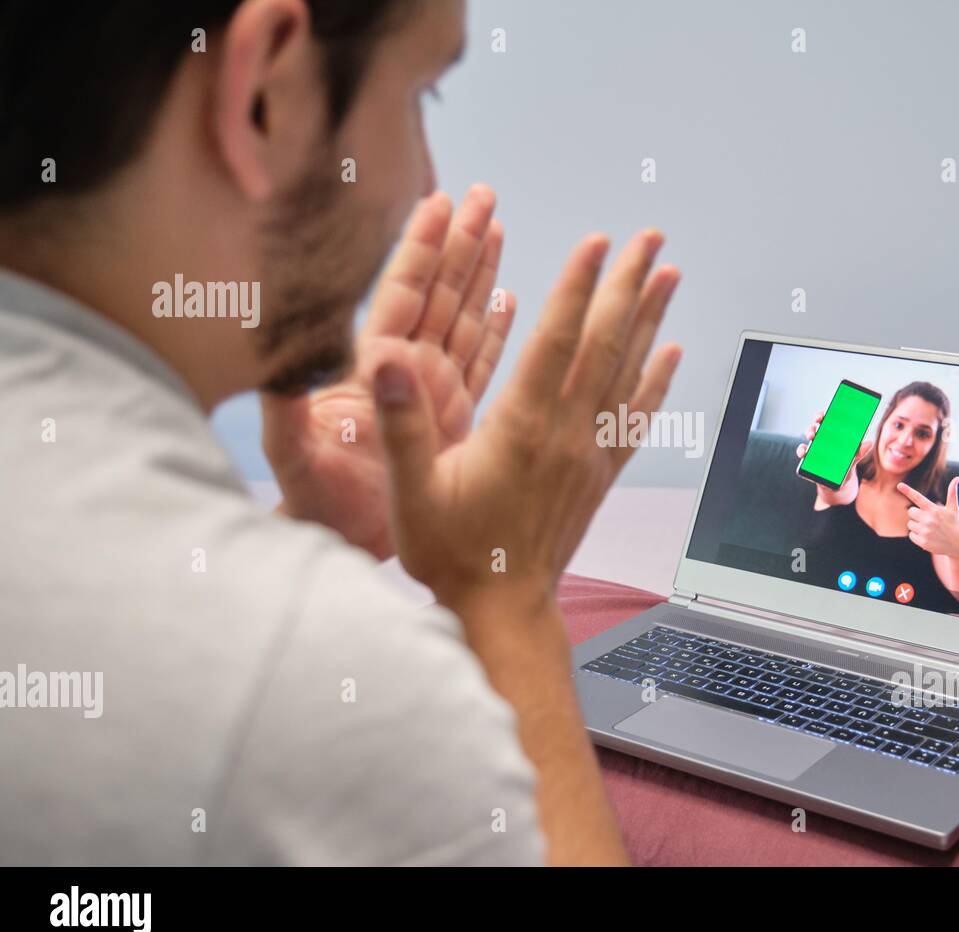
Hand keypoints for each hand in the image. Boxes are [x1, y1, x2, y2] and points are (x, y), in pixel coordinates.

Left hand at [262, 186, 513, 558]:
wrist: (339, 540)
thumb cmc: (310, 498)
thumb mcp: (291, 449)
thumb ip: (285, 400)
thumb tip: (278, 351)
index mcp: (370, 366)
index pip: (402, 291)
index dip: (420, 246)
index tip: (439, 201)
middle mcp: (403, 369)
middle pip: (439, 292)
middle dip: (460, 242)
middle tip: (484, 195)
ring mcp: (428, 391)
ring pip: (462, 318)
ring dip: (480, 273)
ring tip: (498, 227)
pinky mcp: (450, 419)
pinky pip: (480, 364)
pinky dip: (495, 331)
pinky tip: (511, 301)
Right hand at [373, 229, 681, 616]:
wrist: (503, 609)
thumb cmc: (452, 553)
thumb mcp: (410, 494)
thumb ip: (401, 427)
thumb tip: (386, 362)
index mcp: (521, 429)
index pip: (556, 343)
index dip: (576, 288)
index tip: (596, 241)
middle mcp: (566, 434)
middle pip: (604, 345)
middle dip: (626, 285)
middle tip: (651, 237)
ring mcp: (590, 454)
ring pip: (628, 373)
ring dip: (650, 319)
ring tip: (669, 273)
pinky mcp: (600, 474)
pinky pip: (636, 418)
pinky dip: (657, 381)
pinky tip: (671, 350)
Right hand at [795, 411, 873, 507]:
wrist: (837, 488)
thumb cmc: (845, 470)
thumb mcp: (853, 462)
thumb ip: (859, 453)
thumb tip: (869, 442)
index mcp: (836, 436)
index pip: (832, 420)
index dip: (830, 412)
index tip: (830, 409)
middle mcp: (824, 439)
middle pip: (819, 424)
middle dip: (817, 419)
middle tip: (819, 420)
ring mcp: (815, 448)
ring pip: (810, 435)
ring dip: (810, 432)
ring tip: (812, 436)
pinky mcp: (808, 459)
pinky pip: (803, 451)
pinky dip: (801, 450)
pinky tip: (804, 452)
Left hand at [897, 477, 958, 556]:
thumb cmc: (956, 525)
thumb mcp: (954, 509)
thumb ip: (952, 493)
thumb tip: (957, 478)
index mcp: (934, 510)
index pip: (918, 498)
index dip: (908, 491)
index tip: (899, 485)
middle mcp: (929, 520)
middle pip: (911, 512)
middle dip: (917, 515)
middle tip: (927, 520)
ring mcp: (926, 531)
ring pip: (910, 524)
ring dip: (917, 526)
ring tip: (929, 530)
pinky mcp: (923, 542)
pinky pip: (911, 535)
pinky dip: (917, 536)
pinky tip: (928, 537)